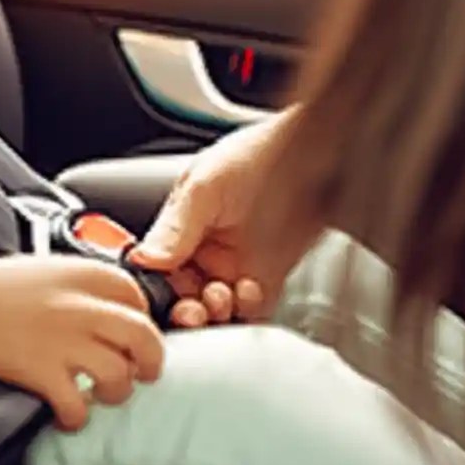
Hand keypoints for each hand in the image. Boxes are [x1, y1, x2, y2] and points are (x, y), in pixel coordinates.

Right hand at [0, 251, 164, 431]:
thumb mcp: (51, 268)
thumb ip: (86, 287)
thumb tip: (116, 312)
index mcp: (85, 273)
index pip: (138, 298)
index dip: (141, 320)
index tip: (130, 336)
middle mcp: (80, 305)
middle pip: (144, 336)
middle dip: (150, 360)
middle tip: (143, 371)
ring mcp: (62, 339)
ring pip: (119, 375)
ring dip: (115, 391)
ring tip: (98, 392)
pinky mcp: (40, 371)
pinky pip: (78, 406)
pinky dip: (76, 416)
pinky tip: (67, 411)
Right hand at [129, 115, 289, 327]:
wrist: (321, 152)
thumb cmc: (262, 153)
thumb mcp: (205, 184)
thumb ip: (175, 226)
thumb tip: (143, 258)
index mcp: (180, 228)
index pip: (156, 269)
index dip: (156, 289)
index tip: (161, 297)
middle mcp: (205, 250)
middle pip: (181, 295)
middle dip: (183, 308)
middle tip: (191, 308)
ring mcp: (236, 267)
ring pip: (213, 310)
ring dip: (214, 312)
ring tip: (221, 296)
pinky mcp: (270, 279)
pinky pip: (251, 311)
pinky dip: (246, 311)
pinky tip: (248, 292)